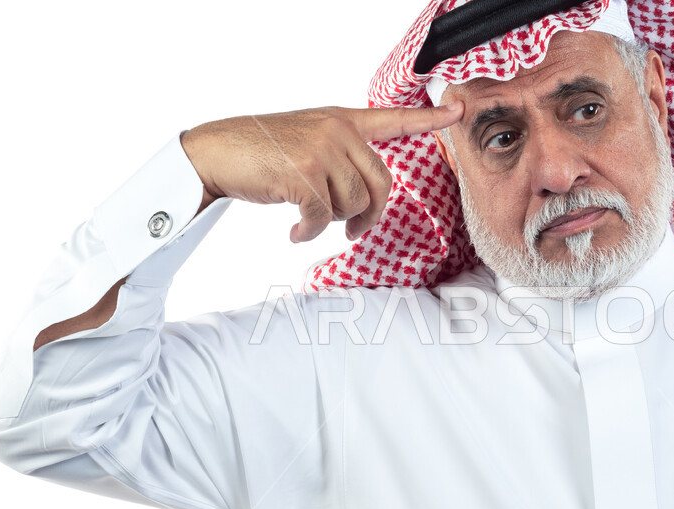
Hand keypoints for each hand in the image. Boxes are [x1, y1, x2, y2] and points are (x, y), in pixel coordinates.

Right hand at [180, 103, 463, 241]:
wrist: (216, 151)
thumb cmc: (263, 153)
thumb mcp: (309, 140)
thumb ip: (342, 155)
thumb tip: (366, 202)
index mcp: (343, 120)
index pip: (393, 118)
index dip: (429, 118)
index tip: (457, 112)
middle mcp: (338, 130)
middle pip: (380, 185)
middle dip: (367, 216)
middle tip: (351, 232)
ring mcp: (322, 150)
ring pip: (353, 205)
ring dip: (331, 222)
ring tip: (307, 218)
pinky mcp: (304, 174)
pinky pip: (323, 218)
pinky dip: (308, 232)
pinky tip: (294, 230)